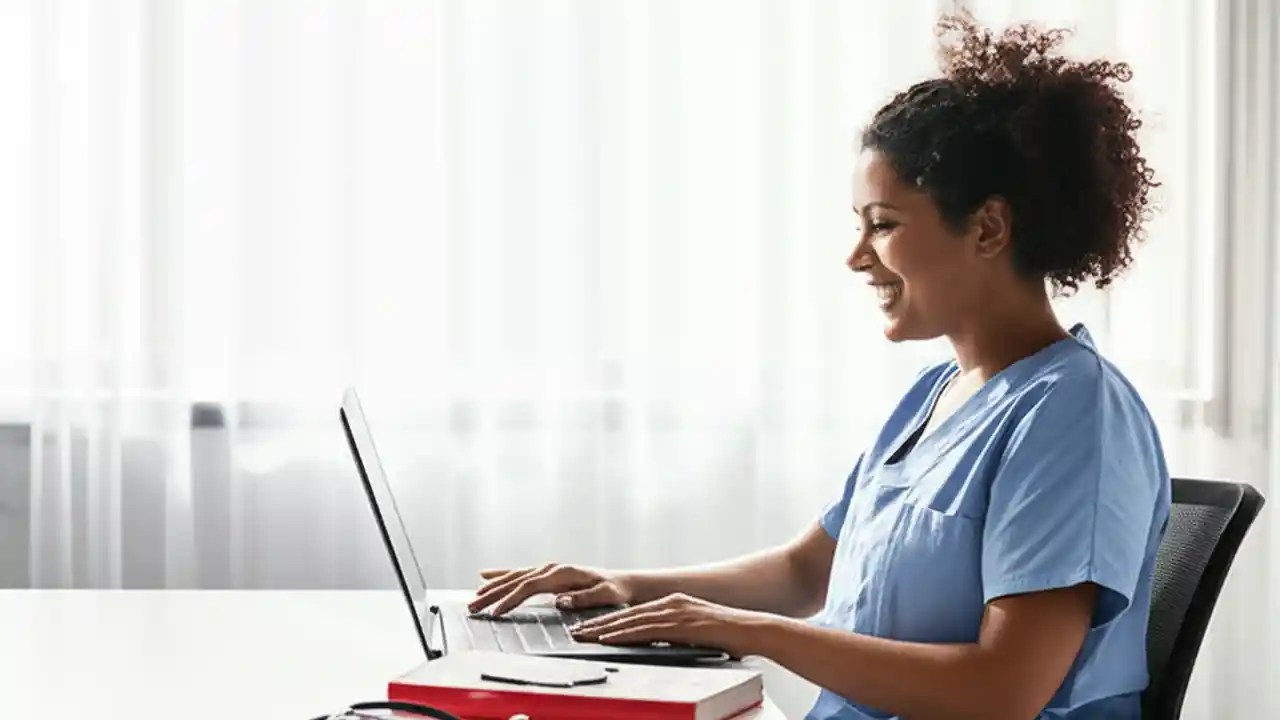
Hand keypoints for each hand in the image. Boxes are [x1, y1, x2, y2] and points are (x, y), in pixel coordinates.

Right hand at [467, 564, 634, 615]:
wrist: (623, 583)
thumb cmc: (615, 592)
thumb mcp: (606, 596)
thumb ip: (584, 598)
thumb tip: (560, 600)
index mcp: (562, 573)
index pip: (529, 585)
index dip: (511, 599)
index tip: (495, 612)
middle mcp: (552, 568)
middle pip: (515, 579)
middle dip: (493, 594)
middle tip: (472, 607)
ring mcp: (548, 569)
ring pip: (514, 576)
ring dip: (492, 587)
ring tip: (473, 598)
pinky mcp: (547, 574)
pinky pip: (519, 573)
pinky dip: (501, 574)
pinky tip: (485, 576)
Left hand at [569, 592, 774, 658]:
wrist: (753, 630)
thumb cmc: (728, 637)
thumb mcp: (694, 634)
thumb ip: (674, 637)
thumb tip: (656, 647)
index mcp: (673, 604)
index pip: (633, 613)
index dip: (609, 621)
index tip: (589, 628)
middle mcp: (671, 603)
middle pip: (627, 615)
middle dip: (598, 624)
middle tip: (575, 631)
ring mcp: (675, 611)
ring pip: (631, 621)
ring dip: (604, 629)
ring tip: (582, 636)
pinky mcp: (680, 622)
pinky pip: (645, 630)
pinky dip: (623, 634)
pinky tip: (607, 639)